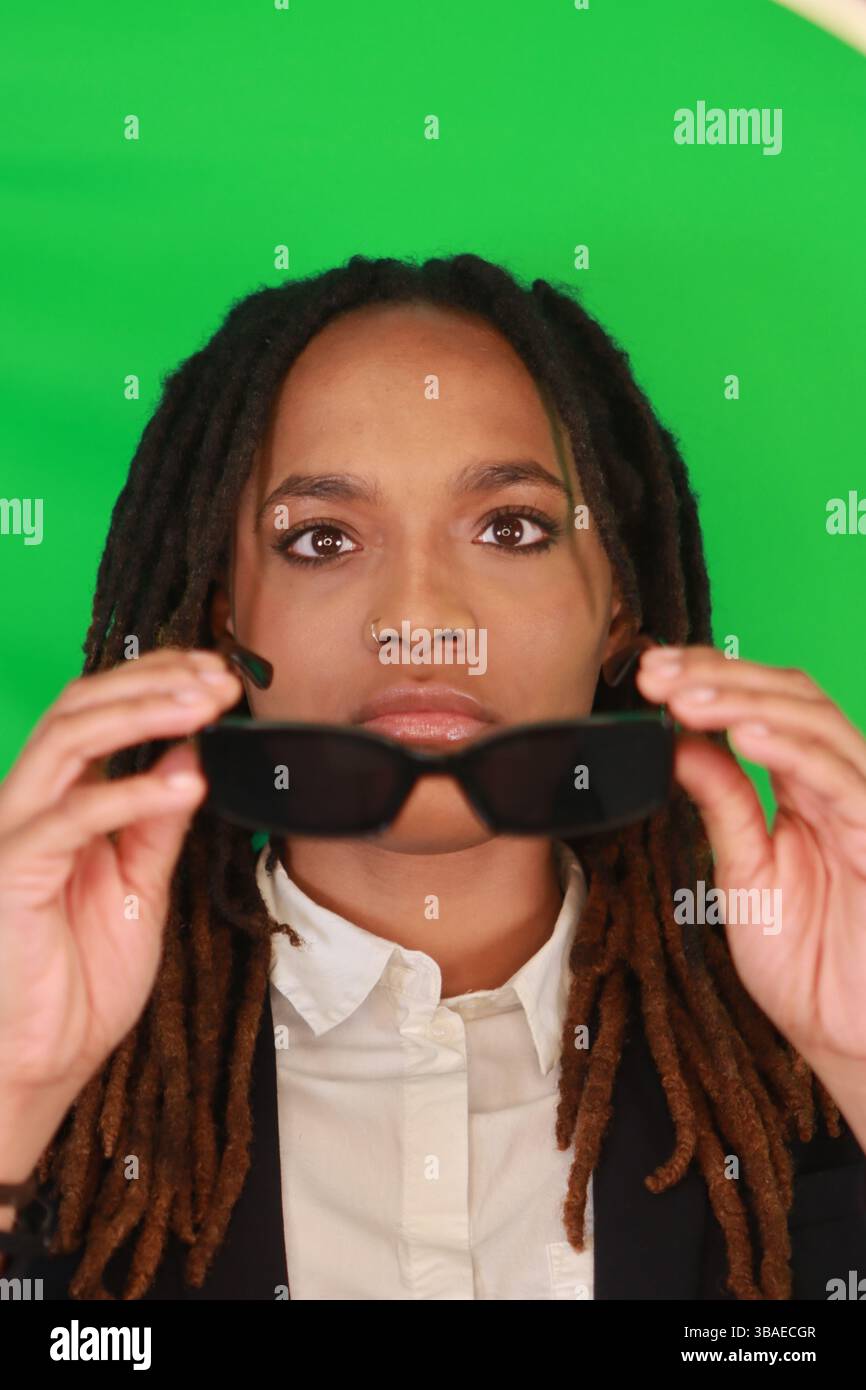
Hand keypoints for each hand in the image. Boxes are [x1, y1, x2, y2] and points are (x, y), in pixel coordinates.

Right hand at [0, 648, 242, 1128]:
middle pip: (82, 705)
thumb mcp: (141, 887)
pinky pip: (69, 816)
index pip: (101, 711)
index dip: (159, 681)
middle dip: (156, 681)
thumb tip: (190, 752)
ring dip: (143, 711)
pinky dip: (130, 792)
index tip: (219, 673)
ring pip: (68, 738)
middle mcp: (32, 804)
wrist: (37, 1062)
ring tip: (205, 705)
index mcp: (62, 802)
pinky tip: (185, 784)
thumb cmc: (79, 981)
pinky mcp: (12, 869)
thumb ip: (158, 820)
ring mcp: (16, 832)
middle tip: (219, 677)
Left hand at [636, 644, 865, 1077]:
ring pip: (814, 721)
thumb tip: (679, 742)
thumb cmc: (807, 964)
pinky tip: (742, 735)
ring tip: (685, 696)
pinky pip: (841, 779)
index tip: (651, 672)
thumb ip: (722, 804)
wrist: (844, 1037)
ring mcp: (863, 806)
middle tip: (657, 673)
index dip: (709, 679)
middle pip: (789, 696)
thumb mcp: (745, 872)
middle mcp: (838, 785)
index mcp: (806, 789)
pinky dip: (791, 749)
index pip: (762, 706)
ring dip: (744, 699)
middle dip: (718, 676)